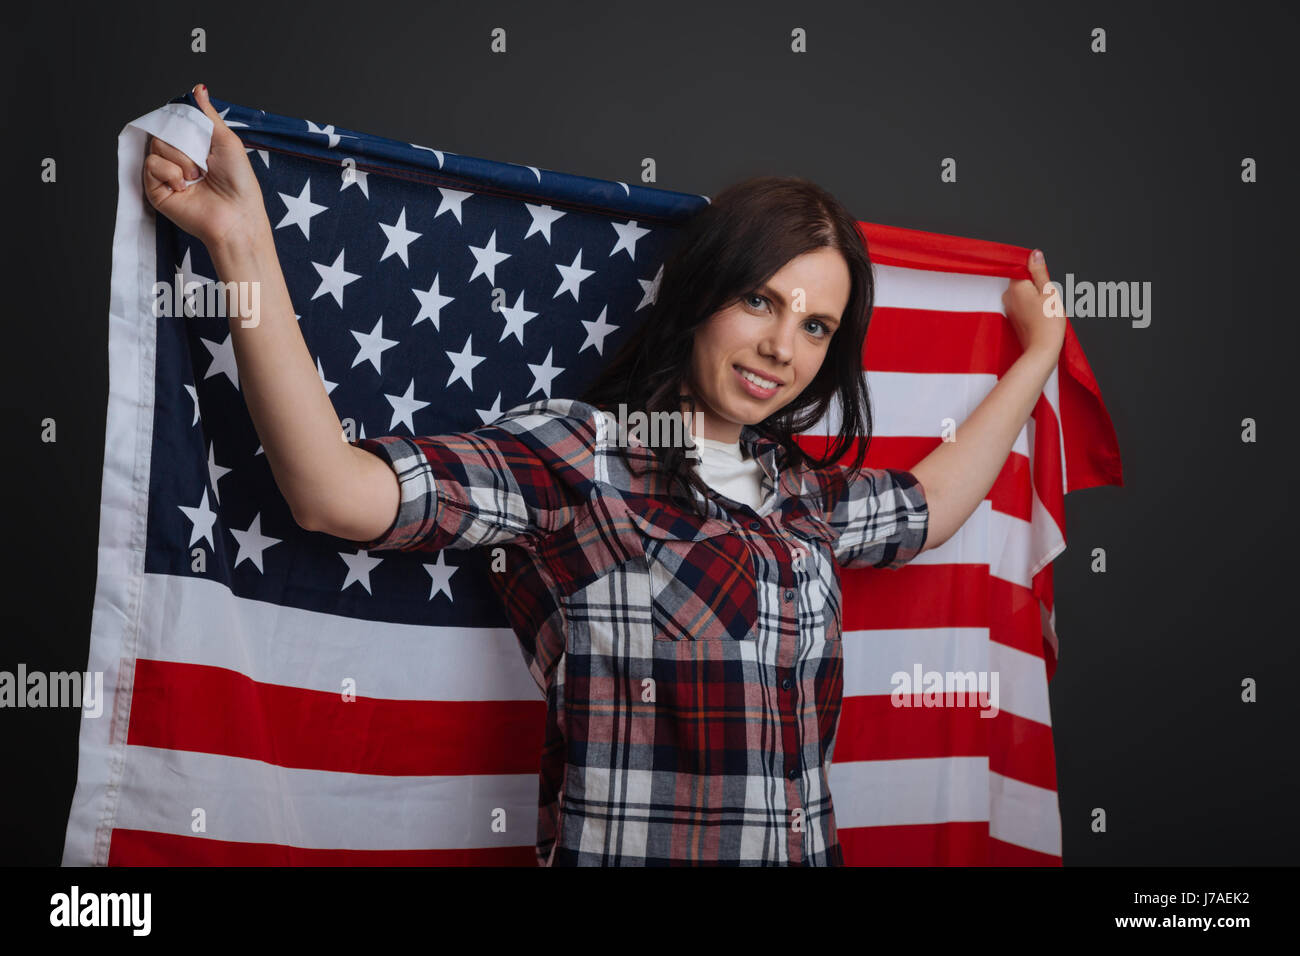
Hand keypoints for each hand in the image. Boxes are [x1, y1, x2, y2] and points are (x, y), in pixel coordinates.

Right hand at [141, 84, 269, 251]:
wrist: (236, 215)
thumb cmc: (239, 183)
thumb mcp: (226, 140)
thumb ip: (207, 115)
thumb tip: (198, 89)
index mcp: (195, 145)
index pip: (175, 120)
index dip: (184, 123)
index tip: (200, 135)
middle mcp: (179, 157)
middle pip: (164, 130)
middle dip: (186, 144)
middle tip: (205, 162)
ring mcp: (166, 173)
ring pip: (157, 145)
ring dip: (181, 160)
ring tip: (198, 178)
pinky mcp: (156, 188)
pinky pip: (151, 163)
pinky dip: (170, 172)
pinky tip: (184, 187)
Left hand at [1002, 249, 1065, 358]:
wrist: (1042, 350)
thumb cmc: (1048, 322)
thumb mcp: (1048, 291)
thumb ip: (1040, 272)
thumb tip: (1034, 254)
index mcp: (1015, 287)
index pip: (1022, 268)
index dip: (1036, 271)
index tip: (1045, 279)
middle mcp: (1007, 297)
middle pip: (1023, 281)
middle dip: (1037, 285)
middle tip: (1048, 297)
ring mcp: (1009, 309)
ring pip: (1024, 294)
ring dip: (1036, 296)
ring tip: (1046, 308)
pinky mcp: (1013, 319)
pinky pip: (1023, 306)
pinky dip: (1033, 307)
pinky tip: (1042, 315)